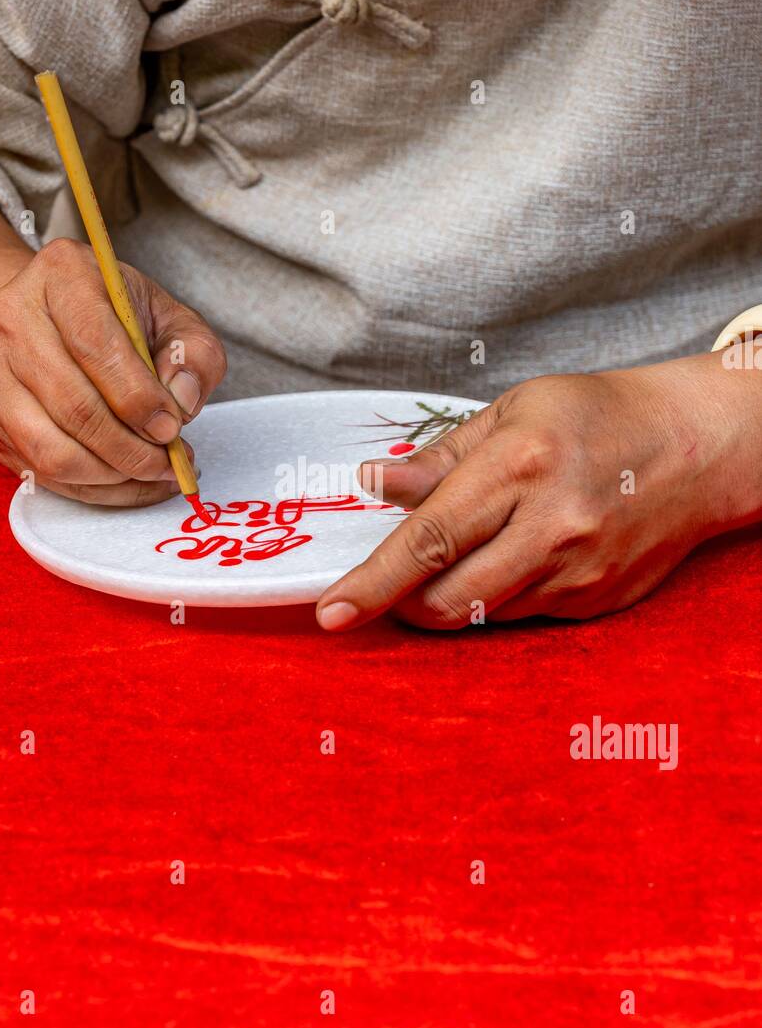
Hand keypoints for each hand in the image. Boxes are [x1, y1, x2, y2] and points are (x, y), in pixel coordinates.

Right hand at [0, 238, 225, 504]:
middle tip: (170, 462)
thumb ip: (193, 356)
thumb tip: (181, 402)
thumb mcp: (174, 320)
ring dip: (111, 475)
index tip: (172, 427)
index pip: (93, 343)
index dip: (137, 397)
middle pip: (71, 404)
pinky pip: (40, 471)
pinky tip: (129, 482)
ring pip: (50, 448)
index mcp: (63, 275)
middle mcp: (12, 319)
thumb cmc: (125, 320)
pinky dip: (93, 489)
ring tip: (153, 473)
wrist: (57, 321)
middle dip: (130, 448)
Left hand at [316, 354, 761, 629]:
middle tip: (389, 582)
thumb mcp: (513, 411)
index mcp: (521, 467)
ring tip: (470, 548)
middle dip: (402, 603)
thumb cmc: (597, 417)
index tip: (330, 613)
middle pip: (447, 600)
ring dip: (450, 597)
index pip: (428, 540)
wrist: (697, 447)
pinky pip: (520, 616)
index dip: (372, 582)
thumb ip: (439, 457)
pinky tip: (518, 554)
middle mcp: (552, 527)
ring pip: (481, 614)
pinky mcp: (594, 602)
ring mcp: (578, 573)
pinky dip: (498, 595)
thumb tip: (373, 481)